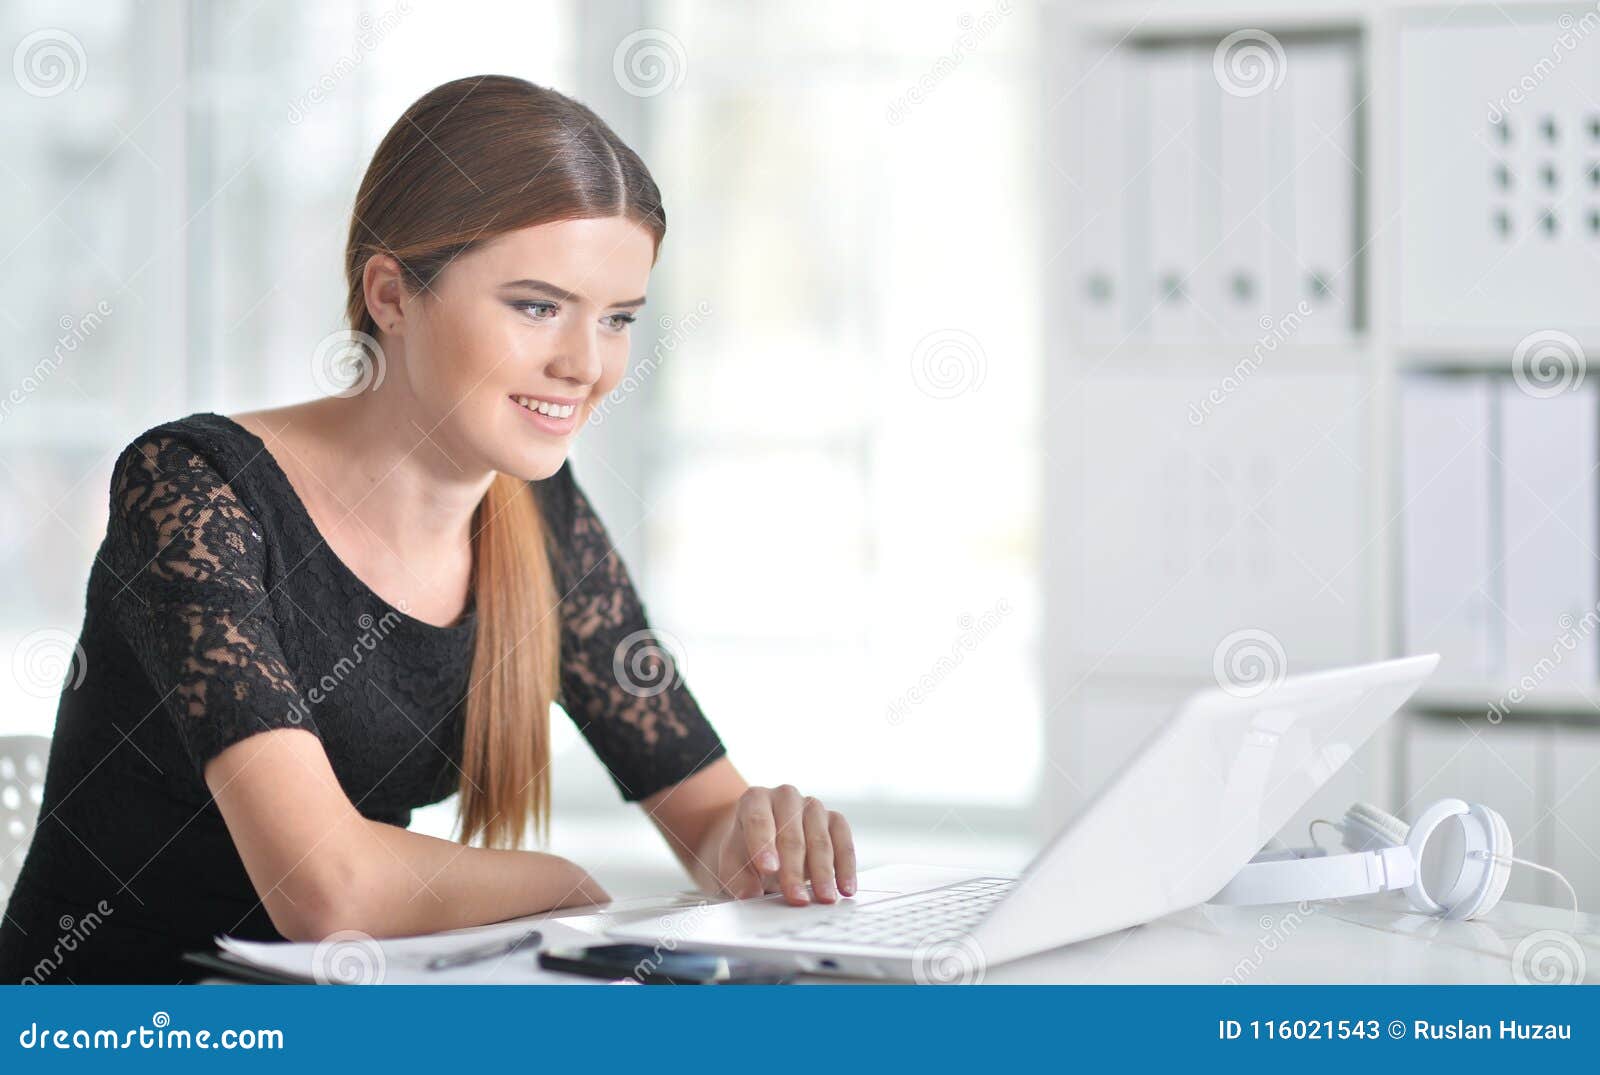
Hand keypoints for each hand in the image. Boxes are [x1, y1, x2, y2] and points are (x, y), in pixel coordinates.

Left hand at [714, 785, 856, 904]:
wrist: (767, 848)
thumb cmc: (747, 853)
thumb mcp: (733, 865)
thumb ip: (738, 878)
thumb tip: (749, 894)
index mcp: (754, 799)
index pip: (758, 819)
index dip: (763, 845)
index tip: (768, 869)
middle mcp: (785, 796)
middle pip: (791, 832)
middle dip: (794, 869)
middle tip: (796, 898)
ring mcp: (812, 806)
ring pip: (820, 838)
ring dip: (824, 872)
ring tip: (824, 898)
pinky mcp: (834, 820)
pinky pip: (843, 841)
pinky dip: (846, 867)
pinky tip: (845, 888)